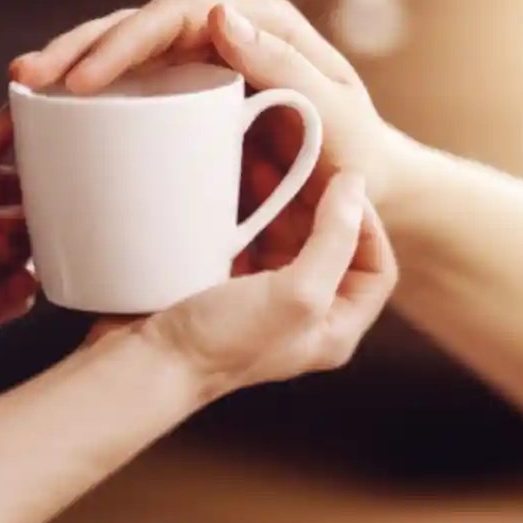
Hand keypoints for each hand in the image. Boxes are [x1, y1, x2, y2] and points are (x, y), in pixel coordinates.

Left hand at [0, 111, 36, 369]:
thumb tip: (5, 121)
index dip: (23, 175)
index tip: (56, 164)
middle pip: (8, 224)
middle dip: (34, 218)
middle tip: (60, 211)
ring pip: (8, 265)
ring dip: (27, 255)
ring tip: (37, 247)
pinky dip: (17, 296)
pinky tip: (26, 283)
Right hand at [9, 0, 416, 206]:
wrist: (368, 190)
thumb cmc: (359, 156)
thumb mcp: (336, 116)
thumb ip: (287, 69)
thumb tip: (216, 17)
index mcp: (264, 26)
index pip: (179, 15)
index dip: (124, 39)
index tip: (83, 79)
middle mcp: (228, 37)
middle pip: (140, 27)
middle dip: (78, 47)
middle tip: (26, 78)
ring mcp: (207, 68)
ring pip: (129, 53)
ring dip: (73, 65)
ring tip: (22, 90)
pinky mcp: (193, 104)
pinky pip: (137, 90)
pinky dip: (94, 99)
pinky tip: (52, 116)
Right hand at [85, 172, 395, 400]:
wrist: (145, 363)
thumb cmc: (223, 342)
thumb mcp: (297, 292)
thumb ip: (334, 238)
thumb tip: (353, 186)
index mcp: (335, 328)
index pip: (377, 268)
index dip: (368, 224)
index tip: (343, 185)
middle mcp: (306, 315)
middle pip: (333, 246)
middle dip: (320, 200)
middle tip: (303, 159)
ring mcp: (265, 300)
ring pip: (290, 235)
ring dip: (283, 197)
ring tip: (268, 160)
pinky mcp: (227, 284)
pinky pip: (251, 236)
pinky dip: (249, 208)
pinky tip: (236, 182)